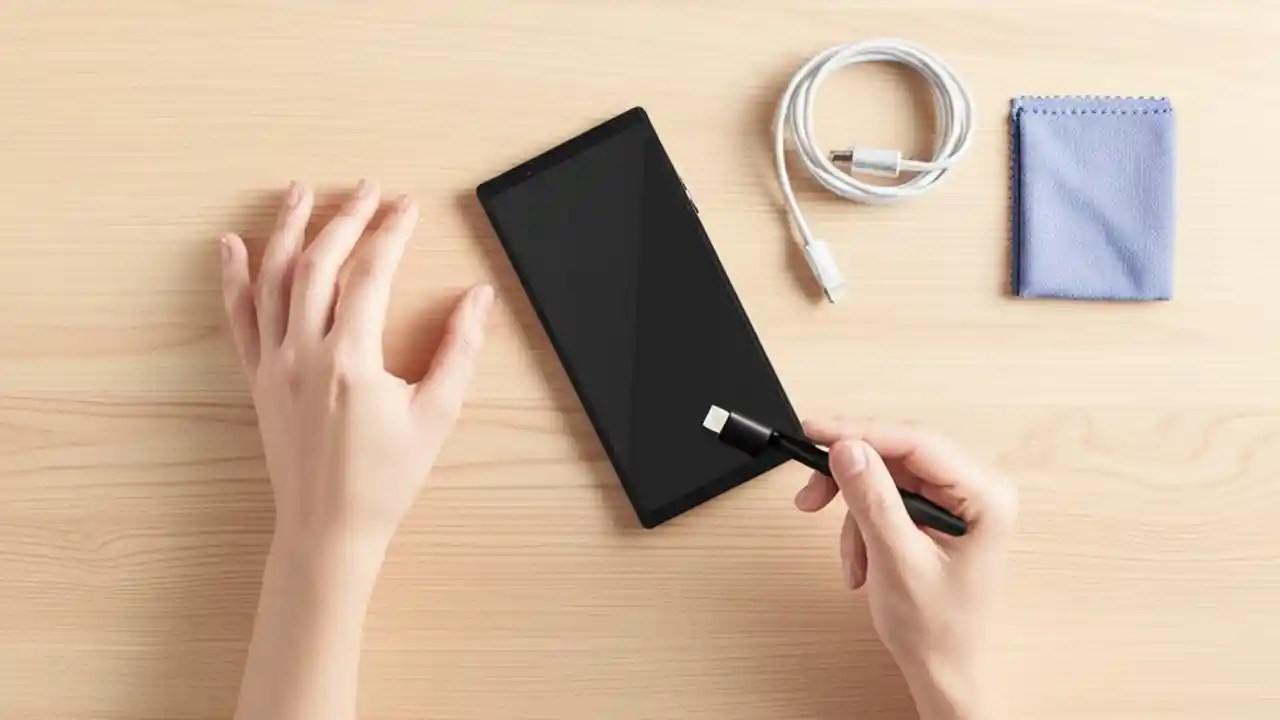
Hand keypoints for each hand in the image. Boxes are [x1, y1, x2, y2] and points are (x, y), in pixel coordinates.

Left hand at [220, 179, 493, 552]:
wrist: (328, 528)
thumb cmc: (384, 479)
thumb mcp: (436, 416)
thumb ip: (459, 350)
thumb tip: (479, 298)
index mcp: (351, 362)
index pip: (371, 275)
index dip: (391, 233)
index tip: (408, 206)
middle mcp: (305, 354)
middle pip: (318, 264)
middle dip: (345, 219)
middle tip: (367, 189)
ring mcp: (274, 365)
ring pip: (273, 280)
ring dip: (286, 230)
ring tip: (301, 192)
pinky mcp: (258, 379)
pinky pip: (239, 318)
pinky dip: (233, 278)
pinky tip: (232, 245)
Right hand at [794, 419, 1017, 719]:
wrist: (944, 670)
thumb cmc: (937, 629)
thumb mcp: (897, 560)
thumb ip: (872, 500)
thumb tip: (846, 449)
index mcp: (985, 496)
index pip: (916, 443)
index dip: (860, 432)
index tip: (814, 432)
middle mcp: (976, 489)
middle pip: (898, 454)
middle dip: (851, 477)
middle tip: (810, 494)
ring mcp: (956, 500)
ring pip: (886, 476)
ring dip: (855, 513)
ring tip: (850, 558)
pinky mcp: (936, 512)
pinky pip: (887, 498)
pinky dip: (863, 527)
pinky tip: (862, 563)